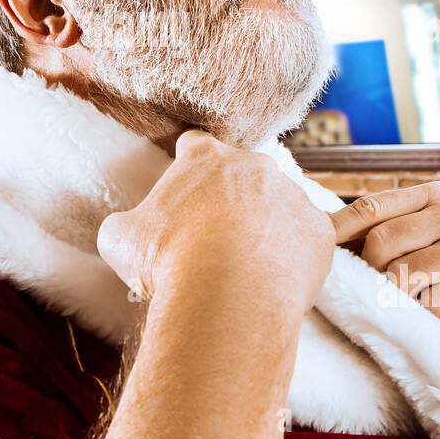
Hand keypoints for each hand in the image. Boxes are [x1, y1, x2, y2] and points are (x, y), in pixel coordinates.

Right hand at [97, 129, 335, 312]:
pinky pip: (309, 238)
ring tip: (249, 264)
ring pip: (280, 204)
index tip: (188, 189)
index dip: (189, 164)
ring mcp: (292, 195)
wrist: (226, 294)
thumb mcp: (120, 239)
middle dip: (232, 199)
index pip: (196, 144)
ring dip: (267, 225)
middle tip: (215, 237)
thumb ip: (126, 224)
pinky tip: (279, 277)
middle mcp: (253, 166)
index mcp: (204, 157)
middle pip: (243, 174)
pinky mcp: (319, 230)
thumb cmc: (167, 260)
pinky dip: (296, 255)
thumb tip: (127, 230)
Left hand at [333, 182, 439, 361]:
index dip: (338, 233)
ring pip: (403, 274)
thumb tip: (319, 230)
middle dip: (373, 274)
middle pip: (381, 241)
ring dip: (401, 300)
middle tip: (386, 294)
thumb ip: (378, 235)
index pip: (371, 207)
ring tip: (417, 305)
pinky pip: (431, 304)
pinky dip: (427, 319)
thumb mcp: (416, 249)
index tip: (316, 252)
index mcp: (435, 197)